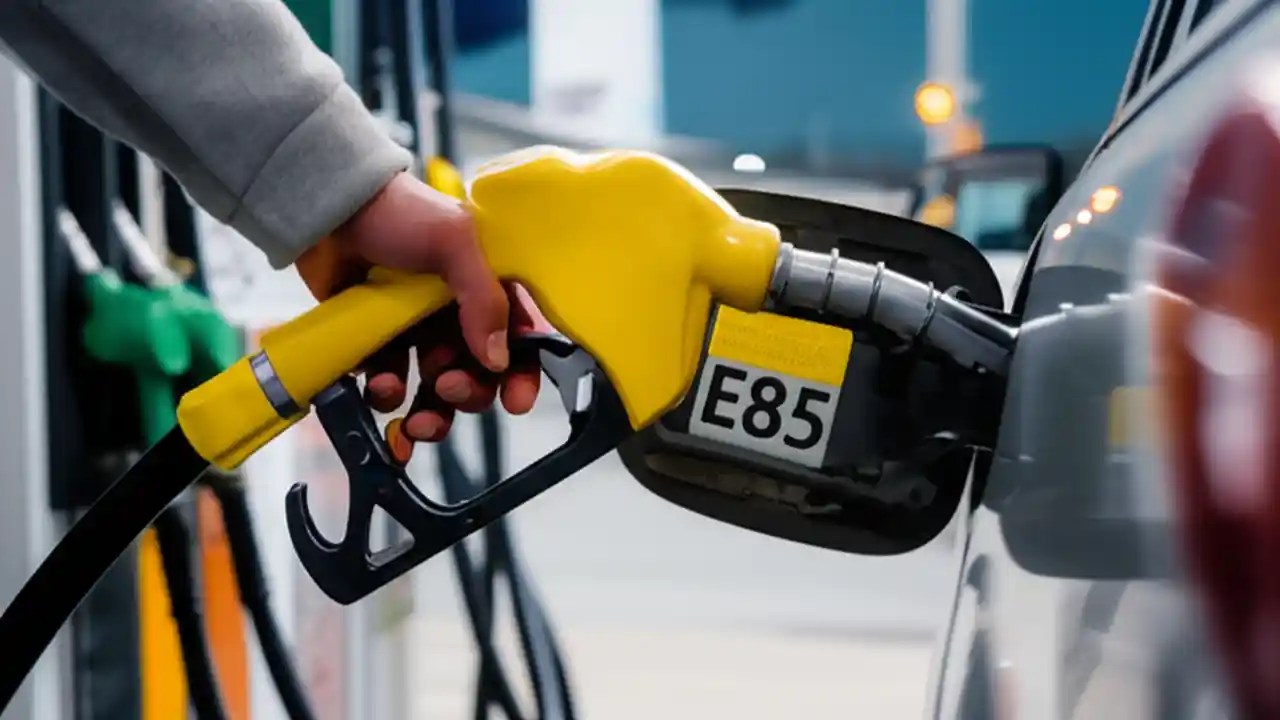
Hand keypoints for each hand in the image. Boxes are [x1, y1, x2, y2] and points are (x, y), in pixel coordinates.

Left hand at [295, 172, 542, 459]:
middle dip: (467, 393)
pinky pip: (391, 385)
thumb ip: (484, 299)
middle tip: (448, 387)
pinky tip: (378, 384)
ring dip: (430, 412)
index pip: (521, 342)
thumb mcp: (454, 243)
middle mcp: (458, 316)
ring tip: (412, 414)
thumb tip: (498, 359)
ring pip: (435, 392)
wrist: (331, 208)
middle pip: (479, 376)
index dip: (522, 375)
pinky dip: (387, 395)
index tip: (515, 401)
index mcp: (488, 289)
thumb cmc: (398, 212)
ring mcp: (419, 332)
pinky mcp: (381, 343)